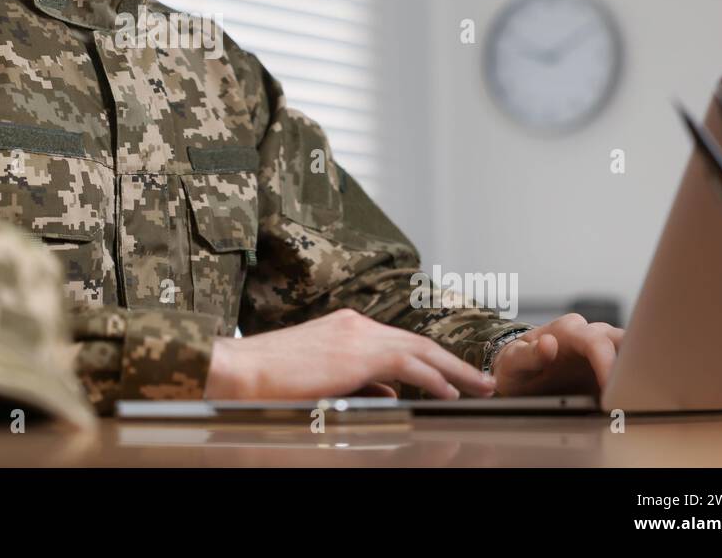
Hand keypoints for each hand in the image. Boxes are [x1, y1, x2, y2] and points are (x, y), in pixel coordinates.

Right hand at [203, 308, 497, 400]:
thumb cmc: (269, 380)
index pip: (400, 343)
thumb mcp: (323, 381)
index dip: (433, 361)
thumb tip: (392, 395)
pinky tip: (450, 392)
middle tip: (482, 381)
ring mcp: (356, 335)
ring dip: (454, 370)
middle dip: (454, 363)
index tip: (456, 376)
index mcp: (346, 328)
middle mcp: (355, 325)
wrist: (239, 371)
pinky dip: (432, 377)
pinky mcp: (355, 353)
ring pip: (419, 350)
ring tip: (479, 387)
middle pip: (418, 343)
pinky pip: (405, 365)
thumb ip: (360, 385)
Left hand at [491, 313, 624, 395]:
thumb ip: (529, 354)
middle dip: (633, 364)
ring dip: (636, 374)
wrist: (517, 375)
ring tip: (636, 400)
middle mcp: (589, 335)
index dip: (607, 363)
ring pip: (631, 353)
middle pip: (623, 341)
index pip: (596, 342)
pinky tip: (634, 402)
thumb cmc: (515, 365)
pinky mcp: (608, 368)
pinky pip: (628, 371)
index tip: (609, 387)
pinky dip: (634, 384)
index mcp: (567, 330)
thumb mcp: (513, 362)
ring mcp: (602, 351)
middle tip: (634, 394)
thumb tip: (549, 343)